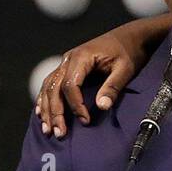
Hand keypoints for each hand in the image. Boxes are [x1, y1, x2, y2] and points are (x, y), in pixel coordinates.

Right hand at [35, 28, 149, 137]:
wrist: (130, 37)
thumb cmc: (128, 52)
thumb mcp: (125, 69)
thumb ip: (113, 87)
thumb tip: (101, 107)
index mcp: (81, 57)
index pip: (70, 85)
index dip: (75, 105)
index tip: (85, 121)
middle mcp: (68, 59)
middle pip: (54, 88)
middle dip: (55, 112)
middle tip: (59, 133)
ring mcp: (66, 62)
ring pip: (48, 87)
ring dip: (47, 109)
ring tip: (48, 130)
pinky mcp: (68, 67)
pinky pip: (50, 84)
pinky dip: (44, 99)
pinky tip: (41, 113)